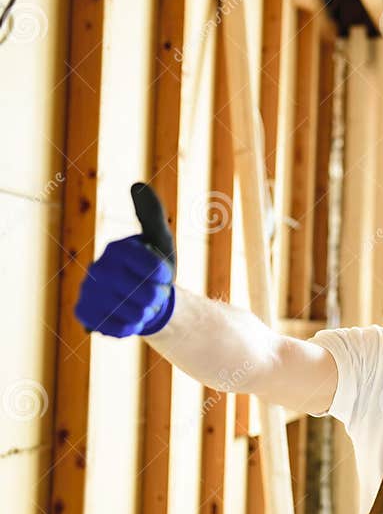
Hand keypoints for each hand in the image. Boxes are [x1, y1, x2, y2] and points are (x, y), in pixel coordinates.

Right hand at [74, 183, 176, 337]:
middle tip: (153, 293)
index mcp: (117, 249)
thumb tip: (136, 184)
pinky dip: (131, 327)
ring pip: (134, 313)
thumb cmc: (155, 268)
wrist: (144, 300)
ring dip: (146, 312)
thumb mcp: (160, 240)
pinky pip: (118, 329)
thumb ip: (151, 214)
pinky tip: (128, 317)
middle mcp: (97, 269)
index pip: (154, 268)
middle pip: (146, 293)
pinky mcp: (86, 316)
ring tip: (142, 304)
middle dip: (158, 296)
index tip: (164, 275)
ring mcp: (89, 293)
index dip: (164, 276)